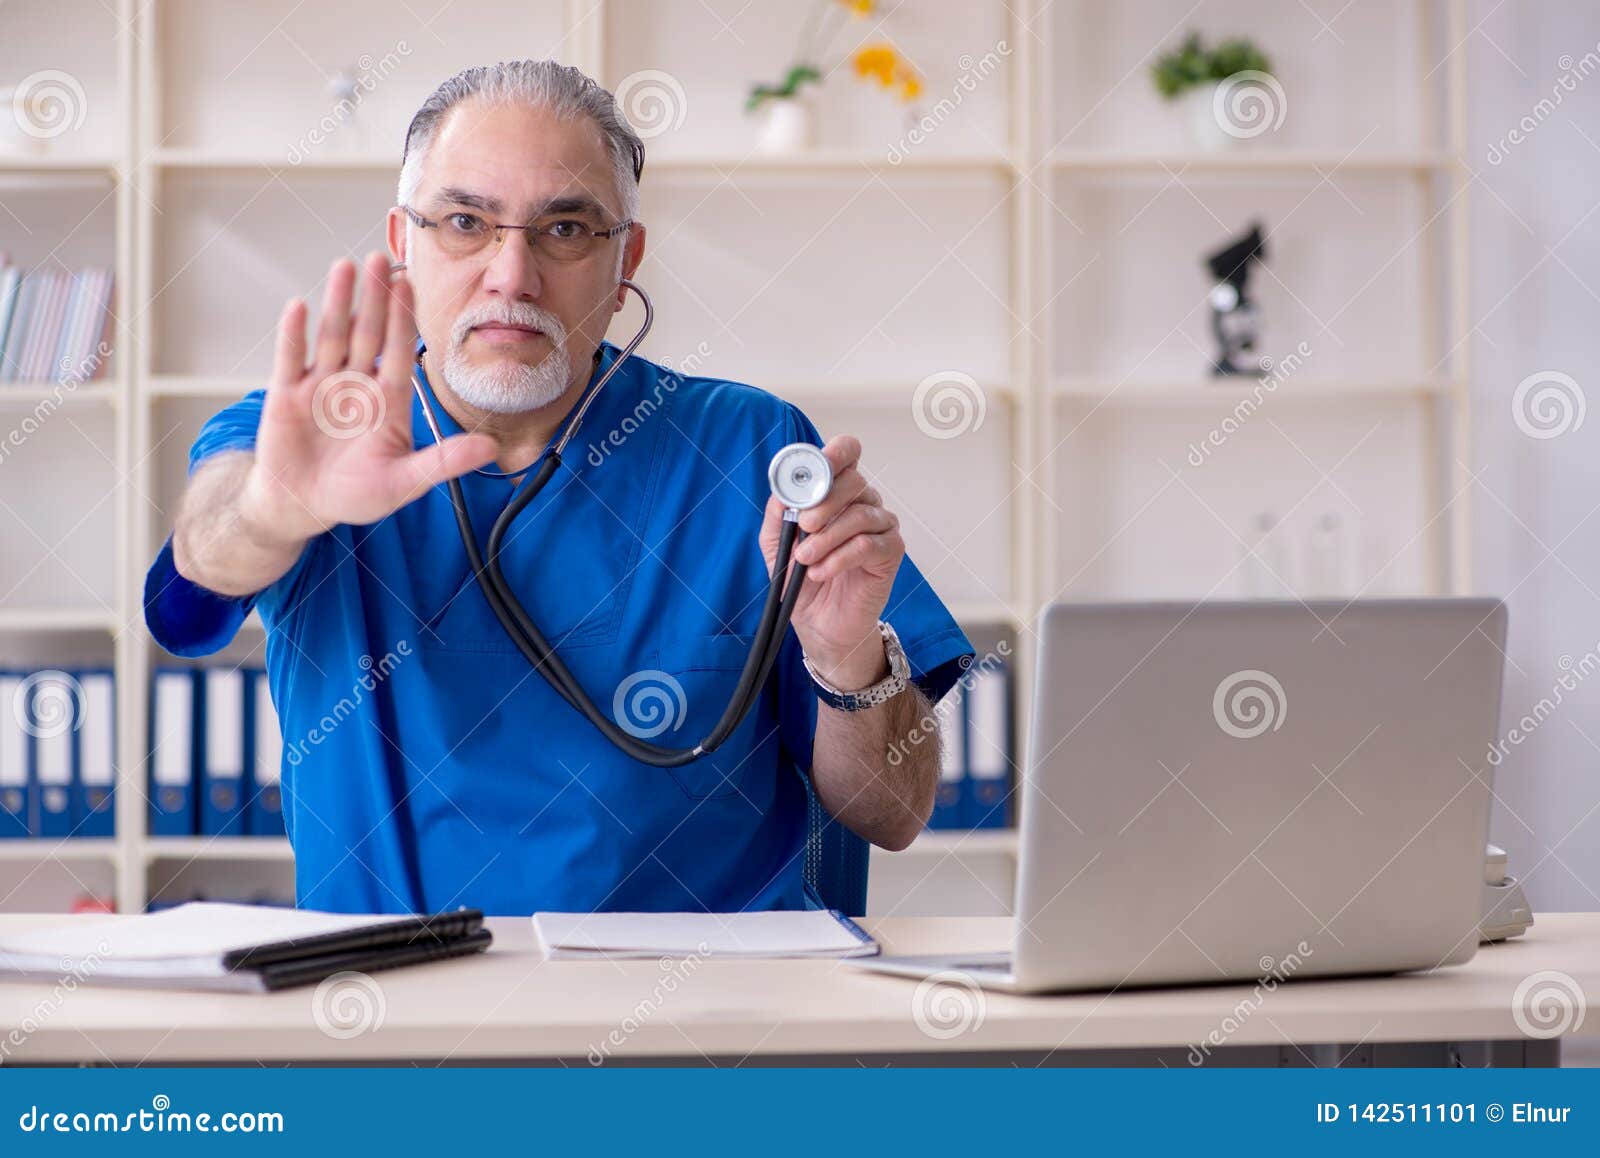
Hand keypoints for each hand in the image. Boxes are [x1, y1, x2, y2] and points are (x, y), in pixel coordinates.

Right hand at [239, 253, 497, 543]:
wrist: (303, 506)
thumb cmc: (356, 494)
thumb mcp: (405, 481)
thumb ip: (444, 463)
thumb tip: (492, 449)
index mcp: (387, 401)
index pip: (399, 352)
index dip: (404, 320)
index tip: (410, 285)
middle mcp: (356, 386)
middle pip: (367, 334)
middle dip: (375, 299)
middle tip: (381, 259)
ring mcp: (321, 387)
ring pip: (332, 337)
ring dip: (338, 303)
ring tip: (346, 268)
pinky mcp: (287, 396)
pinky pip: (291, 360)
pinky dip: (294, 335)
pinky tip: (299, 307)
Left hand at [758, 434, 904, 691]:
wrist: (818, 622)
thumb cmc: (799, 577)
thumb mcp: (775, 542)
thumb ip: (778, 512)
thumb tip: (783, 490)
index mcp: (836, 490)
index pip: (847, 453)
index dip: (835, 453)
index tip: (817, 468)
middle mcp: (863, 501)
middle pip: (854, 480)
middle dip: (824, 502)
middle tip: (804, 525)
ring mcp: (880, 525)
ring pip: (860, 514)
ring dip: (827, 537)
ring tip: (805, 558)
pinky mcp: (891, 552)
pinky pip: (869, 544)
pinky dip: (840, 558)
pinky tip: (821, 572)